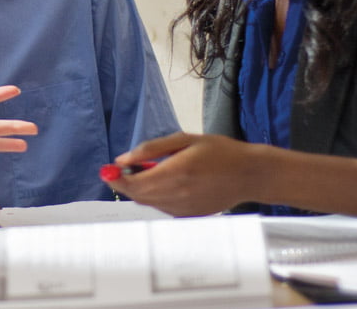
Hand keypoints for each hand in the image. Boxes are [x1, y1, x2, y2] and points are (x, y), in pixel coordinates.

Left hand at [105, 132, 259, 215]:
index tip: (107, 170)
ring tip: (150, 171)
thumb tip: (123, 159)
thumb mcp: (185, 139)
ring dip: (141, 189)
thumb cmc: (220, 152)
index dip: (117, 178)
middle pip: (138, 195)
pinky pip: (162, 207)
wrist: (249, 175)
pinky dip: (156, 196)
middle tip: (120, 170)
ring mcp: (184, 209)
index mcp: (176, 172)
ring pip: (148, 202)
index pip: (135, 182)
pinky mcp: (189, 216)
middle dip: (125, 183)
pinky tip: (167, 182)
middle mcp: (178, 195)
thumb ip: (151, 149)